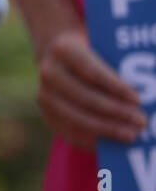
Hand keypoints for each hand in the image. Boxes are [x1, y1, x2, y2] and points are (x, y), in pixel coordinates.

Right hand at [37, 28, 147, 148]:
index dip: (114, 86)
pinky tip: (113, 142)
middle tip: (142, 121)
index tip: (137, 99)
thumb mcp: (102, 48)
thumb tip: (145, 90)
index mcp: (63, 49)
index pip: (91, 70)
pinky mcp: (47, 114)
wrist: (60, 60)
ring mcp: (45, 95)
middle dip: (115, 111)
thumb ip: (119, 63)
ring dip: (107, 128)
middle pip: (84, 96)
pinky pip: (70, 132)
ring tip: (132, 134)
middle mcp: (49, 72)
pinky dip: (93, 140)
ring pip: (76, 117)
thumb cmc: (94, 53)